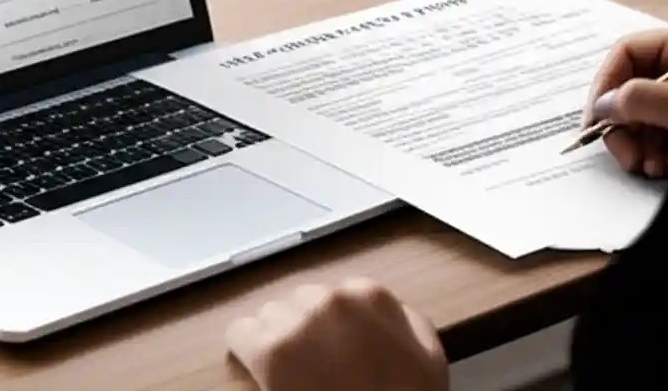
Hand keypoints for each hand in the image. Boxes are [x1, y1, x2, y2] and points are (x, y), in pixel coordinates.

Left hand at [225, 278, 447, 390]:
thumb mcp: (428, 359)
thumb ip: (406, 322)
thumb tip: (383, 308)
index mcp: (370, 297)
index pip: (336, 294)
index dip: (334, 326)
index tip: (336, 349)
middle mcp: (331, 300)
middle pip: (299, 302)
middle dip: (304, 330)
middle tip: (315, 366)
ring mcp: (298, 323)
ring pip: (269, 315)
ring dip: (277, 339)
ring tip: (293, 371)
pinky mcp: (269, 351)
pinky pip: (239, 332)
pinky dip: (245, 350)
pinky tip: (261, 370)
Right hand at [584, 29, 667, 177]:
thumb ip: (643, 101)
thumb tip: (604, 106)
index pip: (628, 53)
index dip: (605, 84)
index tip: (597, 120)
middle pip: (634, 86)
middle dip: (624, 124)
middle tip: (625, 156)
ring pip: (648, 115)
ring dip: (640, 144)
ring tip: (649, 168)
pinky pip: (666, 133)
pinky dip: (659, 152)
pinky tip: (665, 169)